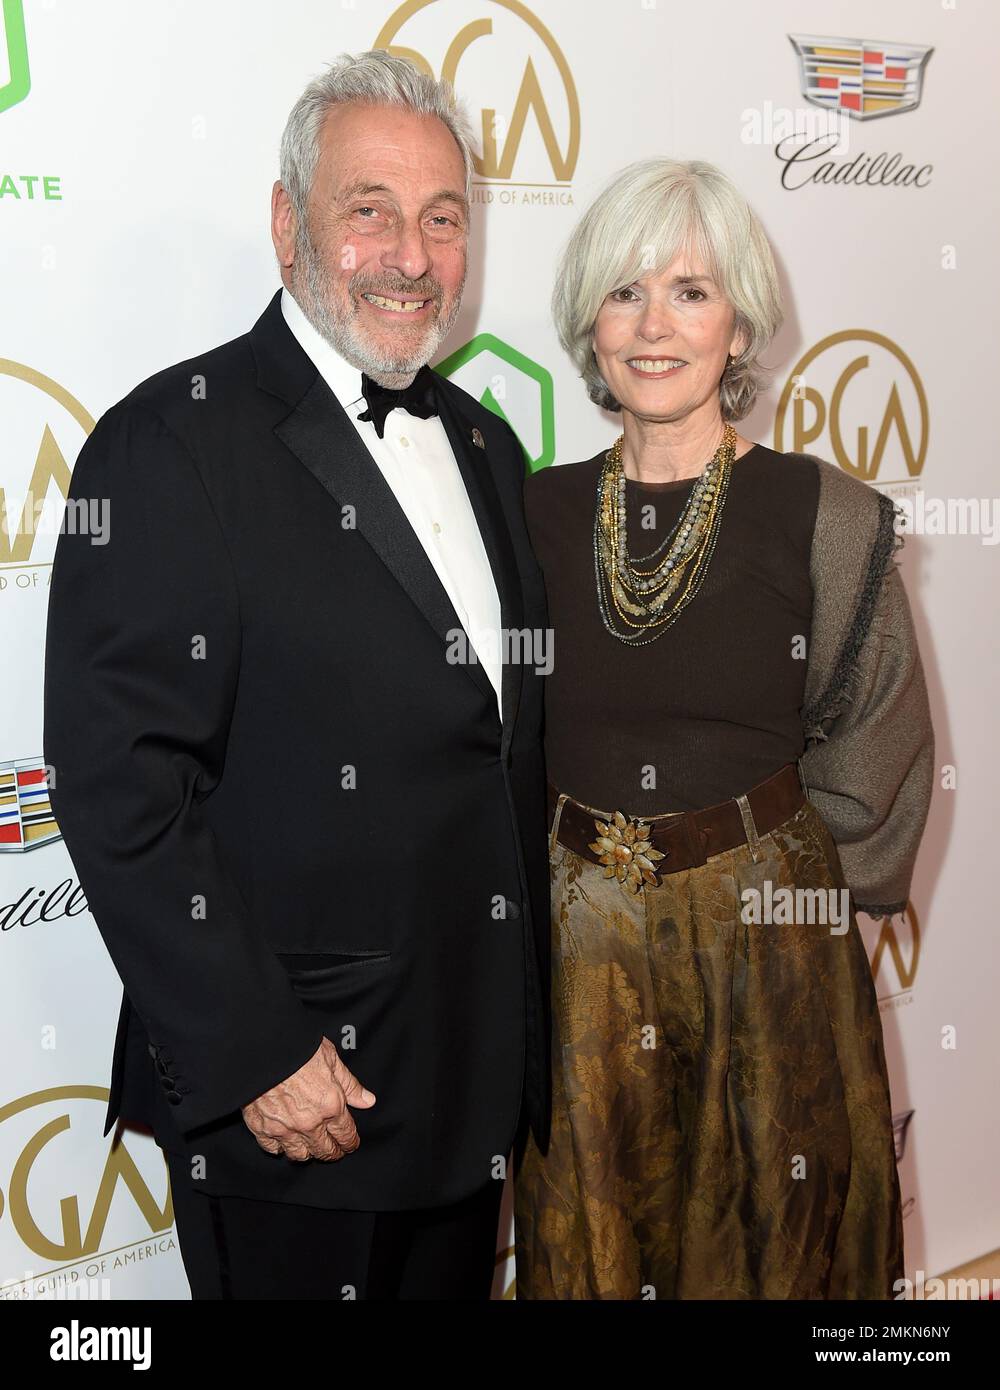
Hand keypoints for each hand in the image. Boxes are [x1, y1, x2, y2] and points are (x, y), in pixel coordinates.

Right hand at [241, 1037, 375, 1161]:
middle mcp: (308, 1122)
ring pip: (299, 1155)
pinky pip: (272, 1148)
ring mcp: (283, 1128)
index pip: (345, 1135)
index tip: (350, 1144)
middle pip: (324, 1150)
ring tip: (310, 1147)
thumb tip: (368, 1101)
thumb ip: (350, 1085)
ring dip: (307, 1153)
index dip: (350, 1142)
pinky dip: (278, 1147)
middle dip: (332, 1152)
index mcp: (330, 1105)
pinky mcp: (261, 1127)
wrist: (263, 1048)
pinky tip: (283, 1141)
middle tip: (334, 1150)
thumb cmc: (298, 1048)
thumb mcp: (332, 1059)